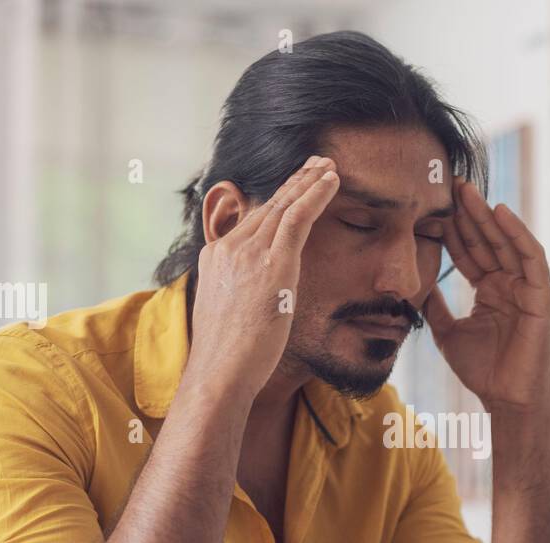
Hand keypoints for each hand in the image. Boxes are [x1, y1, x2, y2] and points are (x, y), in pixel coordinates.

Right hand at [187, 156, 339, 398]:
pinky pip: (297, 218)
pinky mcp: (271, 263)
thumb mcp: (231, 314)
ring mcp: (248, 253)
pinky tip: (332, 181)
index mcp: (217, 257)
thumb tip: (260, 295)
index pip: (252, 221)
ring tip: (329, 166)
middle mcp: (230, 247)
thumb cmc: (228, 357)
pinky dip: (316, 195)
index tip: (293, 187)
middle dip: (295, 183)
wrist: (219, 371)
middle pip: (268, 206)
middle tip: (315, 163)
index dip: (277, 201)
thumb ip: (243, 292)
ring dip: (309, 182)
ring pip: (284, 206)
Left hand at [423, 178, 549, 414]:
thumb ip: (435, 307)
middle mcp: (510, 284)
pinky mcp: (541, 295)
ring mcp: (527, 288)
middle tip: (449, 182)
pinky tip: (500, 211)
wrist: (507, 400)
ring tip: (467, 190)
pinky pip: (531, 257)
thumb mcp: (448, 333)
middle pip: (487, 240)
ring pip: (506, 242)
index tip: (431, 203)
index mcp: (490, 290)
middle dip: (469, 212)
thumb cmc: (483, 372)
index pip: (469, 251)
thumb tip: (414, 286)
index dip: (452, 228)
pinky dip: (517, 233)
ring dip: (488, 215)